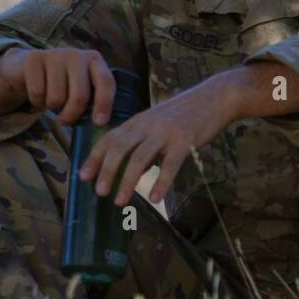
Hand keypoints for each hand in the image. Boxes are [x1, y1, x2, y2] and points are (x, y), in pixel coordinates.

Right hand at [0, 46, 115, 126]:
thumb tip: (99, 122)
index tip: (99, 123)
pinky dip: (37, 100)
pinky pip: (38, 92)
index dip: (104, 104)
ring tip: (50, 99)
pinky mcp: (33, 58)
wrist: (29, 67)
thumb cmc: (61, 82)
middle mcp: (76, 55)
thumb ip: (92, 98)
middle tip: (65, 121)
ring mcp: (54, 55)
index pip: (105, 82)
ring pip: (57, 97)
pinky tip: (38, 93)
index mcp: (94, 60)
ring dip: (51, 106)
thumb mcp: (80, 86)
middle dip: (72, 114)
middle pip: (80, 95)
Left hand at [77, 78, 235, 206]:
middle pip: (120, 147)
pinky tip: (154, 198)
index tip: (82, 176)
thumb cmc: (187, 114)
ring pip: (140, 157)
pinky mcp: (186, 140)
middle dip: (106, 170)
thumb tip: (132, 172)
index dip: (94, 157)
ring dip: (127, 181)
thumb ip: (144, 145)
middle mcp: (148, 125)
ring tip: (120, 201)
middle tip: (99, 192)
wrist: (216, 97)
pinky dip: (161, 182)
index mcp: (139, 121)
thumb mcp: (159, 125)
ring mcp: (166, 132)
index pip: (110, 138)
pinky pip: (171, 164)